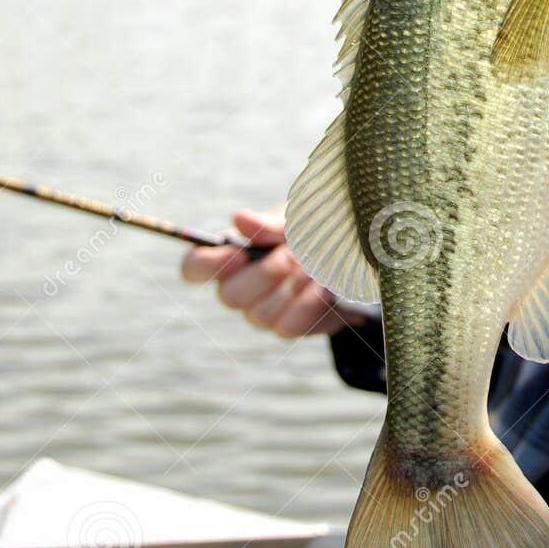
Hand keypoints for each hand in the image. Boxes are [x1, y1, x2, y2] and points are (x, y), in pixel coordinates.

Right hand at [179, 207, 347, 338]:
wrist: (353, 256)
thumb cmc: (314, 231)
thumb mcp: (296, 219)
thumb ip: (269, 224)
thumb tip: (239, 219)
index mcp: (232, 255)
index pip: (195, 267)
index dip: (207, 264)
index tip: (238, 253)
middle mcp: (240, 288)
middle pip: (230, 296)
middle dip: (266, 274)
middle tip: (293, 256)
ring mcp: (261, 312)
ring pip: (260, 314)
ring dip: (291, 288)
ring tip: (314, 268)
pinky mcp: (287, 327)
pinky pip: (287, 327)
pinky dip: (308, 304)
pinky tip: (324, 287)